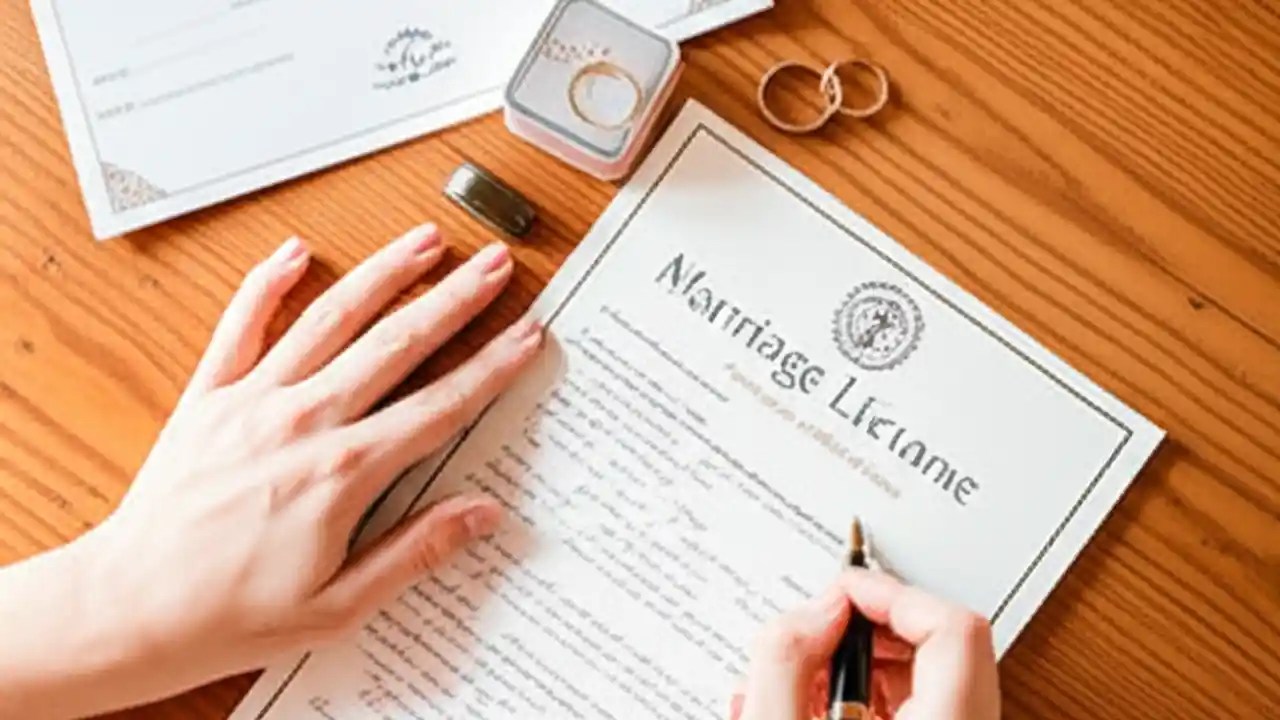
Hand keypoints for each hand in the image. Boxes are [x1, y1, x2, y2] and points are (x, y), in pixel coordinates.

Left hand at [0, 225, 541, 717]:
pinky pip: (242, 326)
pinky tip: (296, 251)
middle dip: (455, 299)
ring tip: (426, 239)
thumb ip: (416, 552)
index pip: (439, 406)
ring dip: (384, 274)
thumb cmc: (231, 615)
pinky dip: (267, 284)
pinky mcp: (208, 397)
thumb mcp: (341, 606)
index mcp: (343, 473)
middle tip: (494, 265)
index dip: (491, 366)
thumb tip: (482, 514)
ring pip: (332, 319)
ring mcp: (253, 401)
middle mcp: (303, 422)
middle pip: (397, 344)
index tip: (525, 335)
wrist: (130, 609)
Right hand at [732, 568, 999, 719]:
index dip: (892, 591)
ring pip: (933, 673)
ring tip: (805, 680)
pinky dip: (869, 692)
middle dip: (872, 623)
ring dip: (867, 660)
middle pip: (947, 642)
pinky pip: (921, 702)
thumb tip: (813, 610)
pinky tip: (814, 705)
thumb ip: (786, 662)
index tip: (843, 589)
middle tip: (820, 630)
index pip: (954, 627)